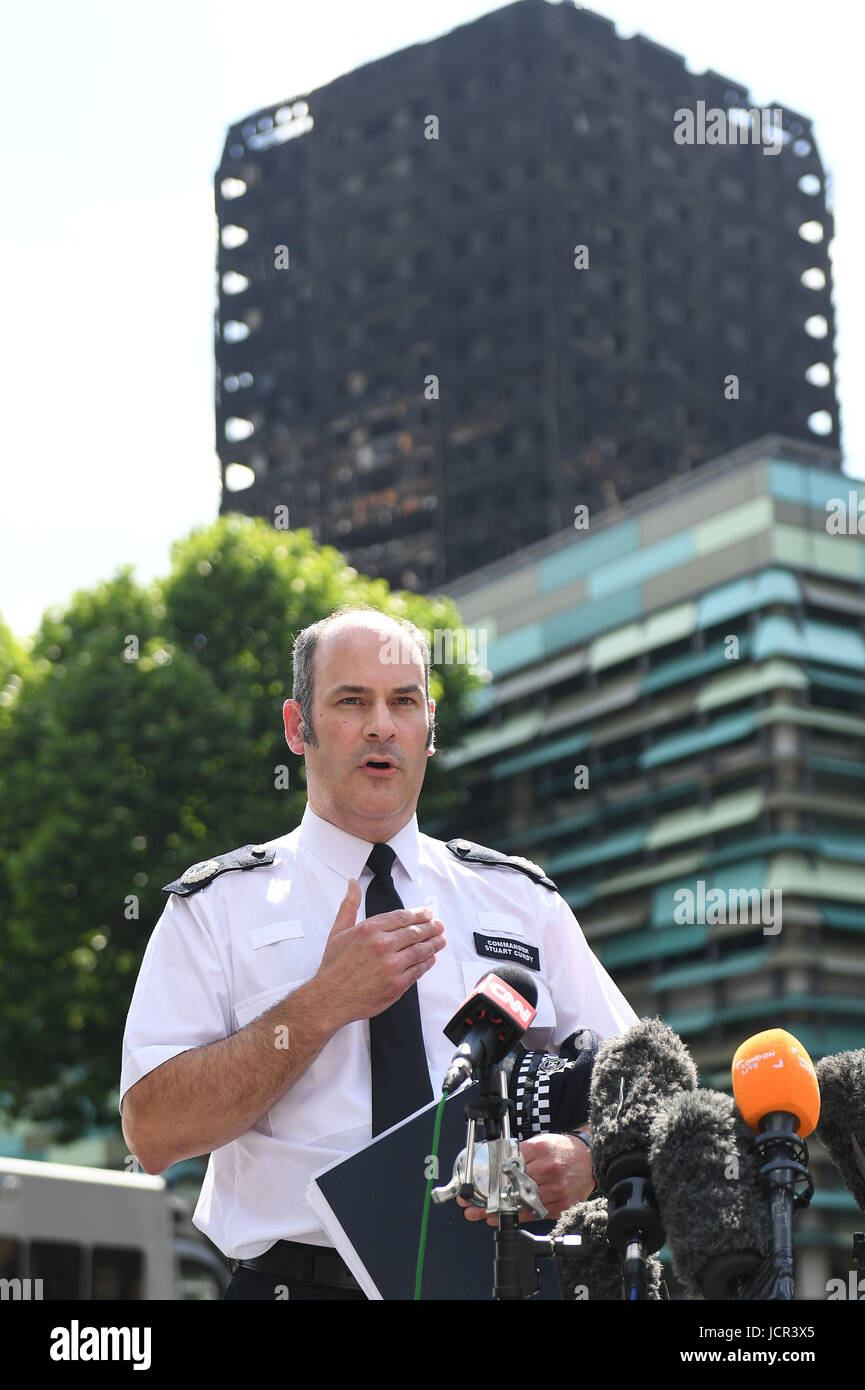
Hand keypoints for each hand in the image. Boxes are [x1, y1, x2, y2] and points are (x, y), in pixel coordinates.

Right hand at [312, 878, 445, 1027]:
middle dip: (431, 927)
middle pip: (415, 932)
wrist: (330, 998)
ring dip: (433, 944)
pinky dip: (427, 963)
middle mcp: (382, 945)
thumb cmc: (334, 966)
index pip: (402, 917)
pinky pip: (418, 970)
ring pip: (420, 950)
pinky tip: (431, 958)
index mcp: (369, 929)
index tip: (428, 914)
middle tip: (439, 926)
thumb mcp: (338, 931)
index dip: (419, 914)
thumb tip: (353, 884)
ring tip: (441, 940)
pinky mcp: (396, 984)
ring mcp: (391, 965)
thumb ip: (349, 905)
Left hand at [458, 1132, 594, 1224]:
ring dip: (499, 1210)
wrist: (590, 1160)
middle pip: (513, 1186)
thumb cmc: (563, 1150)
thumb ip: (520, 1152)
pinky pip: (535, 1213)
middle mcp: (548, 1170)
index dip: (491, 1176)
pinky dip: (517, 1216)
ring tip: (480, 1214)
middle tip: (471, 1204)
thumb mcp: (541, 1142)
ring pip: (522, 1203)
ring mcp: (556, 1190)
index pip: (510, 1164)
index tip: (476, 1184)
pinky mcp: (560, 1206)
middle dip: (489, 1197)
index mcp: (541, 1150)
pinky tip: (502, 1217)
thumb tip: (498, 1159)